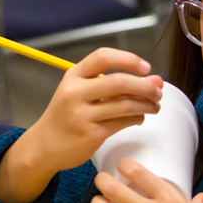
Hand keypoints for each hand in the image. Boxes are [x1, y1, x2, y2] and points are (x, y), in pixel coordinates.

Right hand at [0, 48, 162, 202]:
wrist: (45, 145)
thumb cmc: (66, 115)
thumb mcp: (79, 92)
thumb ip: (113, 84)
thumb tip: (154, 79)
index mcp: (72, 76)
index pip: (103, 57)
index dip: (128, 59)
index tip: (146, 67)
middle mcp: (74, 92)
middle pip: (119, 82)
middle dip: (145, 86)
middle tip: (158, 91)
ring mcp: (82, 114)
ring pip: (125, 105)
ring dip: (147, 104)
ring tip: (155, 106)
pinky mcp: (90, 134)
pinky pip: (123, 123)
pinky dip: (137, 119)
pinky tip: (139, 118)